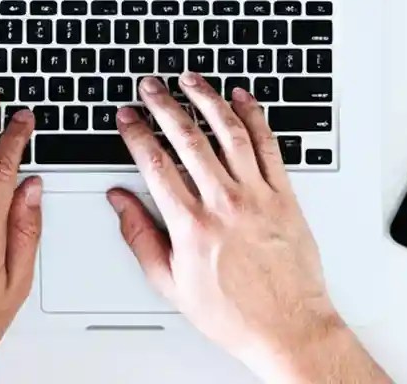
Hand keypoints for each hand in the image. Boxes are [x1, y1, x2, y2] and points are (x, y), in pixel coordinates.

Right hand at [108, 74, 388, 382]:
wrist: (287, 327)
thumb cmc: (233, 313)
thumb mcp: (171, 283)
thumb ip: (140, 237)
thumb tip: (119, 202)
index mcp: (190, 226)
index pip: (155, 165)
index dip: (136, 134)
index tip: (127, 116)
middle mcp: (223, 204)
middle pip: (188, 140)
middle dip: (164, 106)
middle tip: (151, 86)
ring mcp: (257, 196)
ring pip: (229, 133)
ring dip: (207, 100)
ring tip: (191, 79)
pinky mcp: (284, 195)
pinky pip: (268, 146)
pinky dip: (254, 117)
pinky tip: (242, 99)